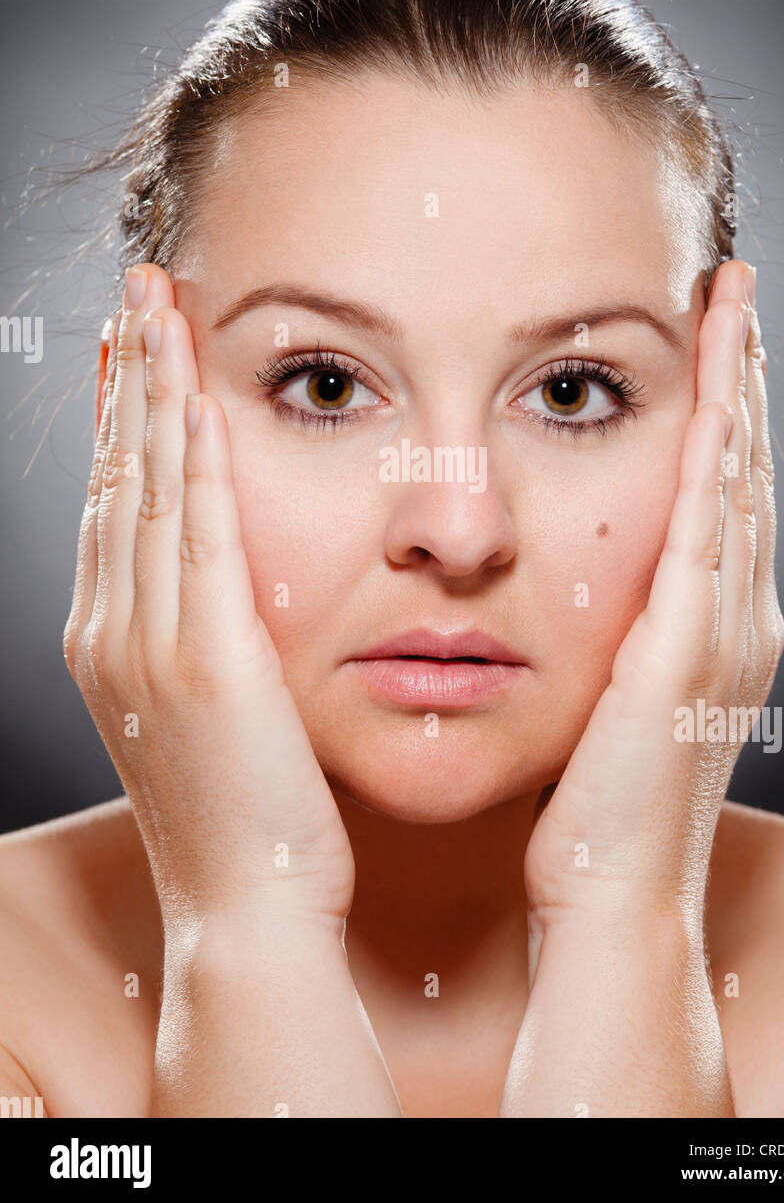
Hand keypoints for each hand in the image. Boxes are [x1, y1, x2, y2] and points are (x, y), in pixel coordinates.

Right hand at [63, 264, 354, 943]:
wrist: (248, 909)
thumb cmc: (251, 818)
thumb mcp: (216, 715)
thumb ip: (211, 640)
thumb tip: (233, 591)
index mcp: (114, 643)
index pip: (116, 502)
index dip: (125, 419)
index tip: (139, 348)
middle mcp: (112, 632)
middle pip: (118, 475)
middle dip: (129, 378)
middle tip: (139, 293)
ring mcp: (148, 642)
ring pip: (147, 485)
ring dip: (154, 389)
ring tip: (160, 306)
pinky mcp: (204, 655)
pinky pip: (195, 530)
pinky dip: (192, 455)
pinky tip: (197, 392)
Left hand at [524, 258, 783, 930]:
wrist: (613, 895)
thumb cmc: (595, 813)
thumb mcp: (608, 707)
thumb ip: (609, 644)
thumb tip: (570, 599)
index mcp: (710, 632)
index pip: (720, 500)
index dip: (725, 418)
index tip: (713, 348)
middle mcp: (736, 620)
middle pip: (744, 472)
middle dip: (743, 381)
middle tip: (735, 297)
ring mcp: (724, 631)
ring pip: (737, 480)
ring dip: (739, 390)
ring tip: (733, 309)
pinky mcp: (690, 645)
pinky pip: (709, 522)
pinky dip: (719, 448)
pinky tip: (717, 387)